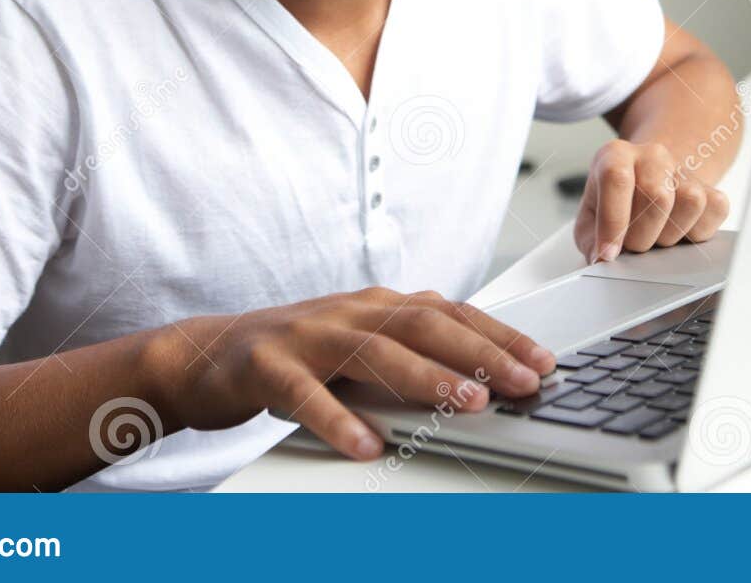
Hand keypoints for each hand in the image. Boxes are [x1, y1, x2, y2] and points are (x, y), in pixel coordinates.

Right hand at [154, 288, 554, 459]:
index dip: (499, 334)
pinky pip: (308, 397)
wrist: (206, 355)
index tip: (543, 359)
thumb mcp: (359, 345)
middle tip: (523, 381)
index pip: (450, 313)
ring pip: (376, 353)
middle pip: (425, 325)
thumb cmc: (297, 353)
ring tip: (469, 404)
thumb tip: (484, 377)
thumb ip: (410, 353)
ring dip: (428, 379)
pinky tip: (368, 445)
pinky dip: (340, 421)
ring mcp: (308, 336)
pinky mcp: (268, 368)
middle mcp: (350, 313)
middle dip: (481, 352)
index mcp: (378, 306)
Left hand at [574, 140, 729, 263]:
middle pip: (657, 196)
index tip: (609, 254)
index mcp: (616, 155)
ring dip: (671, 234)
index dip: (613, 221)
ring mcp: (685, 170)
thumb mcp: (591, 218)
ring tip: (656, 237)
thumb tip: (602, 259)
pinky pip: (716, 210)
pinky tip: (679, 233)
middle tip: (634, 245)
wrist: (647, 187)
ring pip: (691, 201)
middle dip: (642, 236)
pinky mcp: (711, 188)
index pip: (617, 179)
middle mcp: (652, 156)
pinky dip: (698, 232)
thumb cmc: (616, 204)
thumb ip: (590, 239)